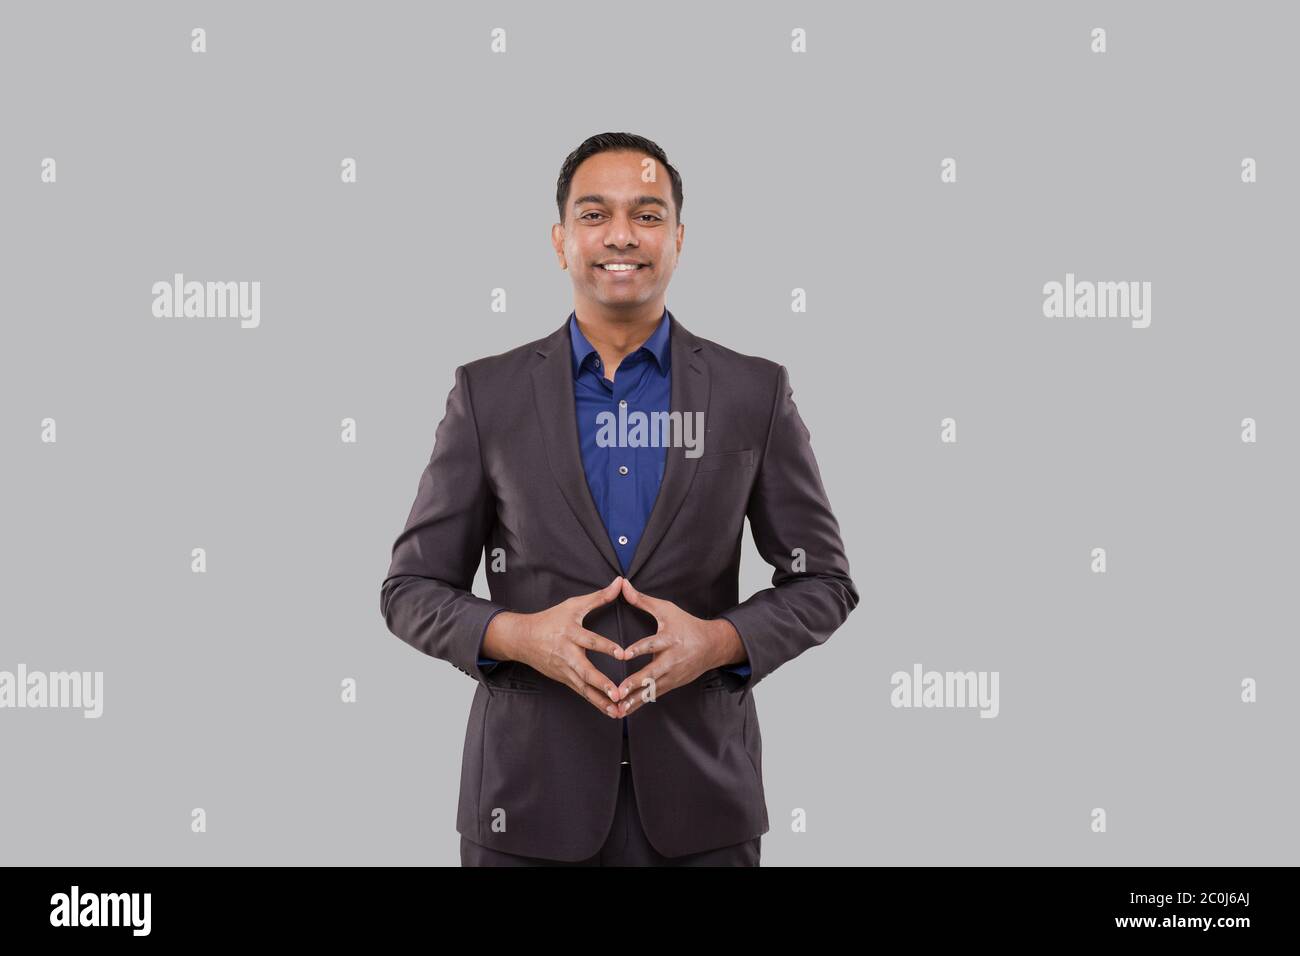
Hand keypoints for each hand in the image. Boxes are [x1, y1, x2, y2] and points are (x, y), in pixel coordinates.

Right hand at [490, 576, 628, 717]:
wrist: (522, 638)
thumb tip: (621, 582)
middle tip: (617, 693)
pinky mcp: (564, 679)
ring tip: (618, 709)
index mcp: (570, 633)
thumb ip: (600, 596)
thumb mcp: (573, 605)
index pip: (590, 640)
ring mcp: (564, 669)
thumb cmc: (551, 619)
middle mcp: (567, 654)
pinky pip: (581, 693)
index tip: (621, 654)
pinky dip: (595, 702)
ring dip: (600, 699)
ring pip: (583, 687)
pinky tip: (610, 711)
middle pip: (585, 671)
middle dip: (601, 683)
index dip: (606, 647)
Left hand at [613, 577, 744, 717]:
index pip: (653, 644)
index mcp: (670, 639)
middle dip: (635, 683)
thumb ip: (642, 600)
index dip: (638, 649)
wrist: (712, 646)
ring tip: (617, 708)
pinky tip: (623, 711)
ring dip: (634, 700)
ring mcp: (672, 675)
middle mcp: (672, 660)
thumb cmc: (685, 624)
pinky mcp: (671, 685)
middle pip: (652, 673)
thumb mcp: (666, 610)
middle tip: (618, 690)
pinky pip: (653, 696)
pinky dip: (639, 704)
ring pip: (651, 690)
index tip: (623, 654)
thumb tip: (623, 584)